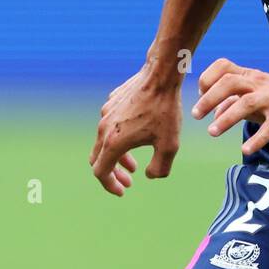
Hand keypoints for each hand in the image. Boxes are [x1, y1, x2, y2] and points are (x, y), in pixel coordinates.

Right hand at [90, 65, 183, 195]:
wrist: (160, 77)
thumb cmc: (165, 111)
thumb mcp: (170, 146)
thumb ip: (159, 168)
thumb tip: (149, 175)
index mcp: (114, 142)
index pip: (101, 172)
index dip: (110, 185)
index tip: (123, 191)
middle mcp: (104, 128)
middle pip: (98, 159)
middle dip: (112, 174)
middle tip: (128, 182)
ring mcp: (106, 114)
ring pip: (104, 143)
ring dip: (117, 157)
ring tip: (135, 165)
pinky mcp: (111, 103)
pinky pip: (110, 127)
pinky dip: (119, 140)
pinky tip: (137, 138)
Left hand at [191, 58, 268, 156]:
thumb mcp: (260, 96)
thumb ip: (237, 103)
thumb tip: (214, 115)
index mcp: (252, 76)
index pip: (224, 66)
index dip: (208, 78)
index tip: (200, 94)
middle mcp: (261, 83)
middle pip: (230, 82)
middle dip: (209, 98)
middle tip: (196, 115)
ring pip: (246, 103)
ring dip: (226, 118)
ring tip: (212, 132)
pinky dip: (257, 139)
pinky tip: (246, 150)